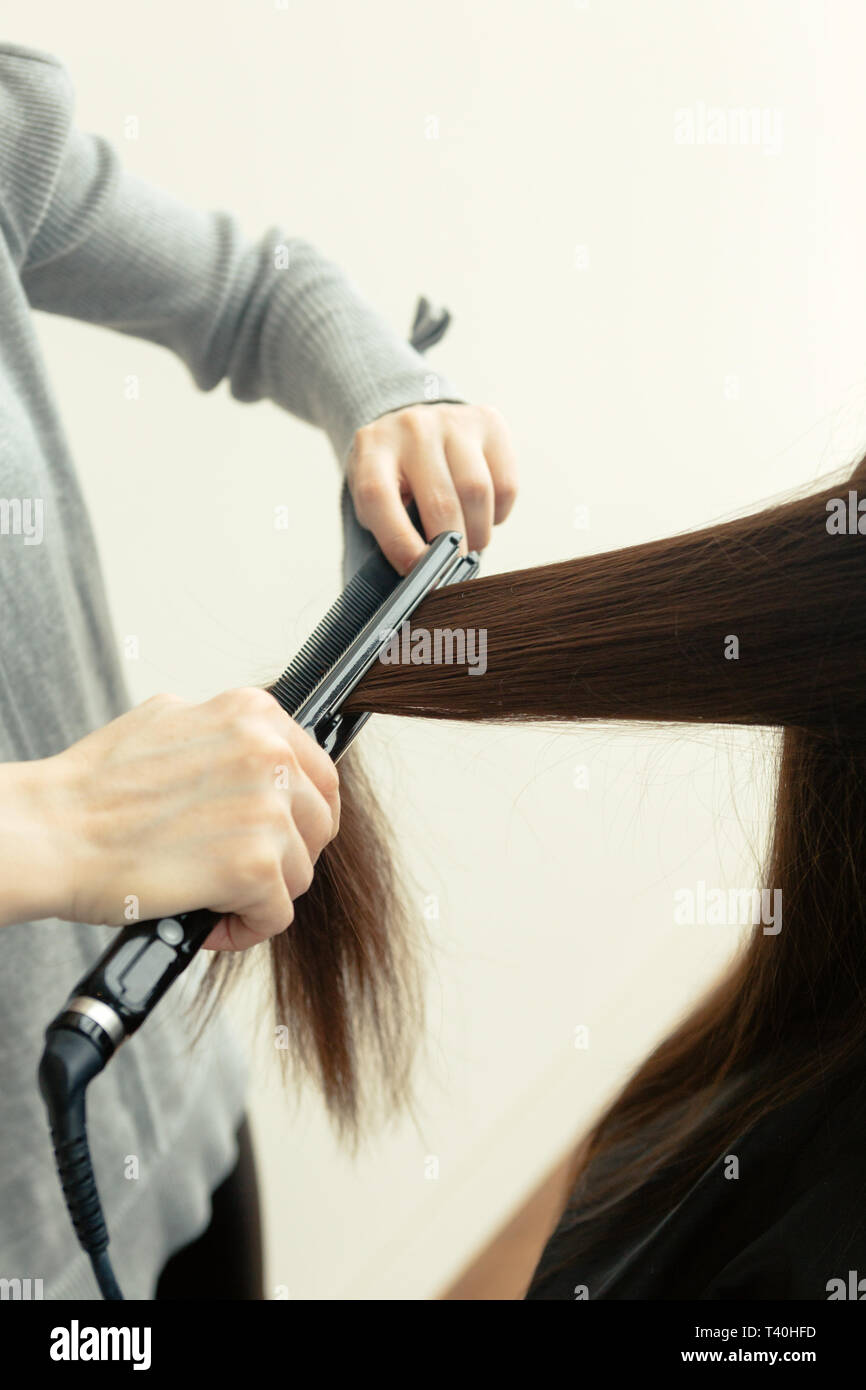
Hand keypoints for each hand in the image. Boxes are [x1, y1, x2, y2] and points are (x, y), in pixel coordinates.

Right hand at [30, 688, 339, 950]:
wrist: (52, 832)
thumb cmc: (96, 790)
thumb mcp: (171, 722)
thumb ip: (225, 735)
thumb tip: (256, 750)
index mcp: (254, 714)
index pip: (319, 771)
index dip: (299, 813)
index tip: (280, 834)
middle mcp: (269, 753)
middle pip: (319, 823)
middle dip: (285, 854)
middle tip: (240, 870)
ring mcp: (266, 809)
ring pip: (300, 872)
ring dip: (259, 893)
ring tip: (210, 892)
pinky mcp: (255, 866)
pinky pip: (277, 915)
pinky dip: (243, 929)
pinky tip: (207, 920)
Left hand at [346, 402, 518, 572]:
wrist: (412, 426)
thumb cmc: (394, 475)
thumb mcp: (376, 499)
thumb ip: (389, 531)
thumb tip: (420, 578)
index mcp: (372, 448)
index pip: (380, 497)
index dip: (400, 543)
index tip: (418, 573)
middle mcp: (412, 427)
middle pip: (440, 501)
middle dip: (450, 548)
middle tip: (451, 569)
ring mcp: (453, 420)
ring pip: (478, 492)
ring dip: (477, 533)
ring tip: (469, 543)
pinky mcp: (489, 423)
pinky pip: (505, 483)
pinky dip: (498, 514)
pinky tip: (483, 514)